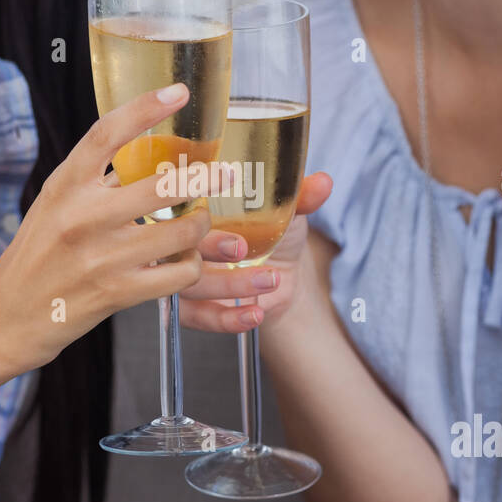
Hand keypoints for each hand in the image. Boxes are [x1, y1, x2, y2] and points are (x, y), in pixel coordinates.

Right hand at [0, 83, 214, 376]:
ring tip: (200, 222)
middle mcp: (82, 216)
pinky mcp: (117, 293)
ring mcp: (101, 256)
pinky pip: (178, 273)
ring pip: (181, 231)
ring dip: (201, 226)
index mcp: (65, 184)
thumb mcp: (55, 204)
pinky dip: (190, 265)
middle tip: (225, 172)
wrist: (9, 317)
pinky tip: (186, 261)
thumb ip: (95, 179)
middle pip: (163, 185)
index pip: (107, 132)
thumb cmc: (37, 255)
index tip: (180, 92)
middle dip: (206, 178)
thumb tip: (146, 146)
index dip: (147, 107)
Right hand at [178, 172, 332, 332]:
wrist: (284, 278)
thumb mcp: (287, 212)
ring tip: (270, 279)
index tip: (219, 199)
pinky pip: (198, 317)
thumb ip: (300, 196)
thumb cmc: (276, 235)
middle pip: (178, 244)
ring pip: (191, 283)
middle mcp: (183, 242)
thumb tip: (323, 183)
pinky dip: (227, 318)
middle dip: (209, 246)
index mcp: (196, 209)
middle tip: (240, 247)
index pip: (179, 202)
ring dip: (230, 284)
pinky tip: (255, 312)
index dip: (195, 203)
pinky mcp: (193, 308)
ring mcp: (184, 276)